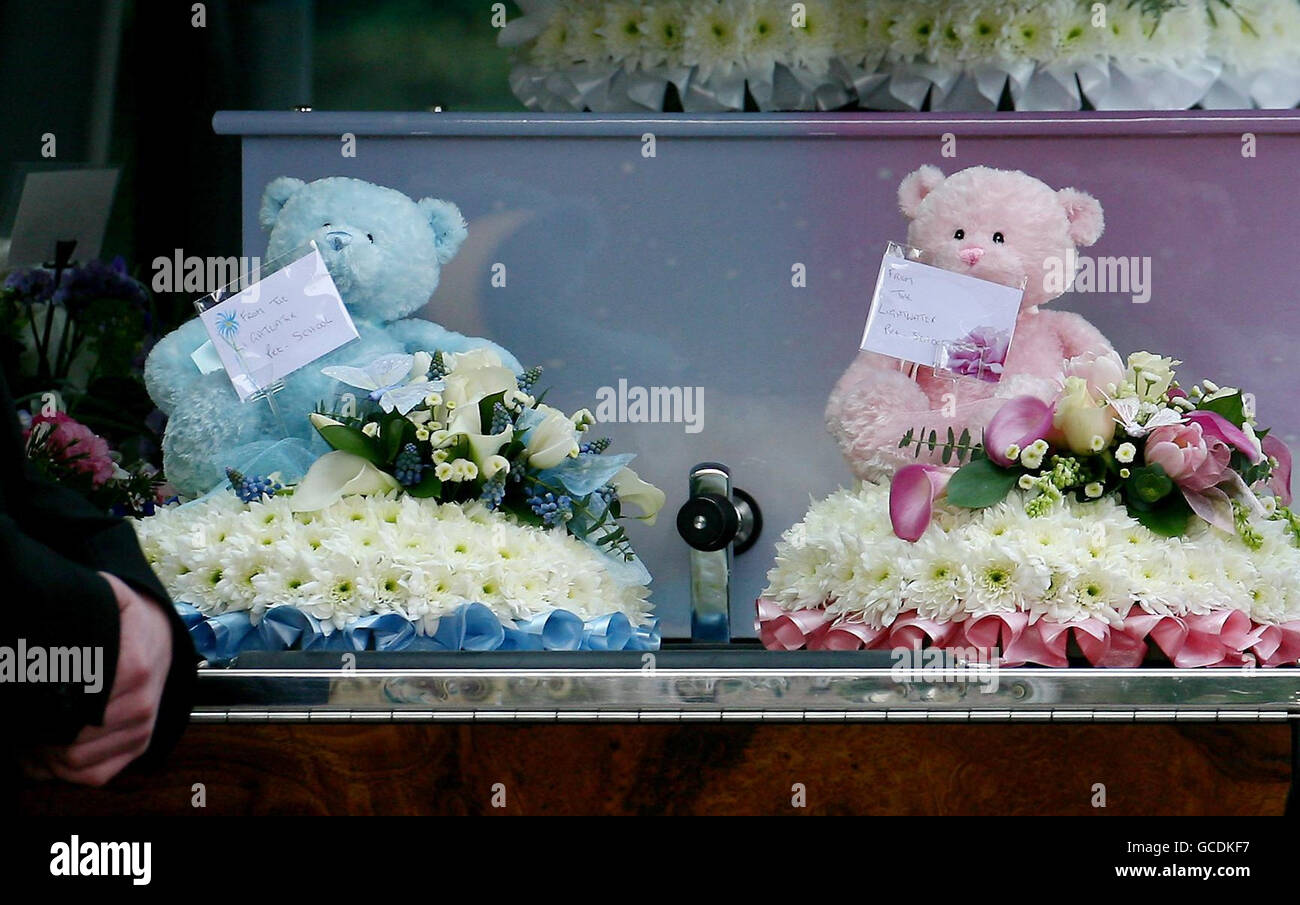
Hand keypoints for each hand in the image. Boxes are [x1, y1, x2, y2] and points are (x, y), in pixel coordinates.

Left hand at [37, 572, 173, 786]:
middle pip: (69, 746)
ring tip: (33, 737)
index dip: (35, 718)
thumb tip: (35, 638)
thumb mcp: (104, 600)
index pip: (69, 714)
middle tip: (21, 724)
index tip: (20, 709)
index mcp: (131, 669)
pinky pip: (97, 775)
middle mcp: (140, 704)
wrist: (159, 631)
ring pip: (78, 766)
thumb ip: (73, 608)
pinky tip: (52, 753)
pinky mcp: (140, 743)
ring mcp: (143, 727)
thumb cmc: (120, 619)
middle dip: (37, 739)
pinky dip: (67, 772)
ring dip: (47, 758)